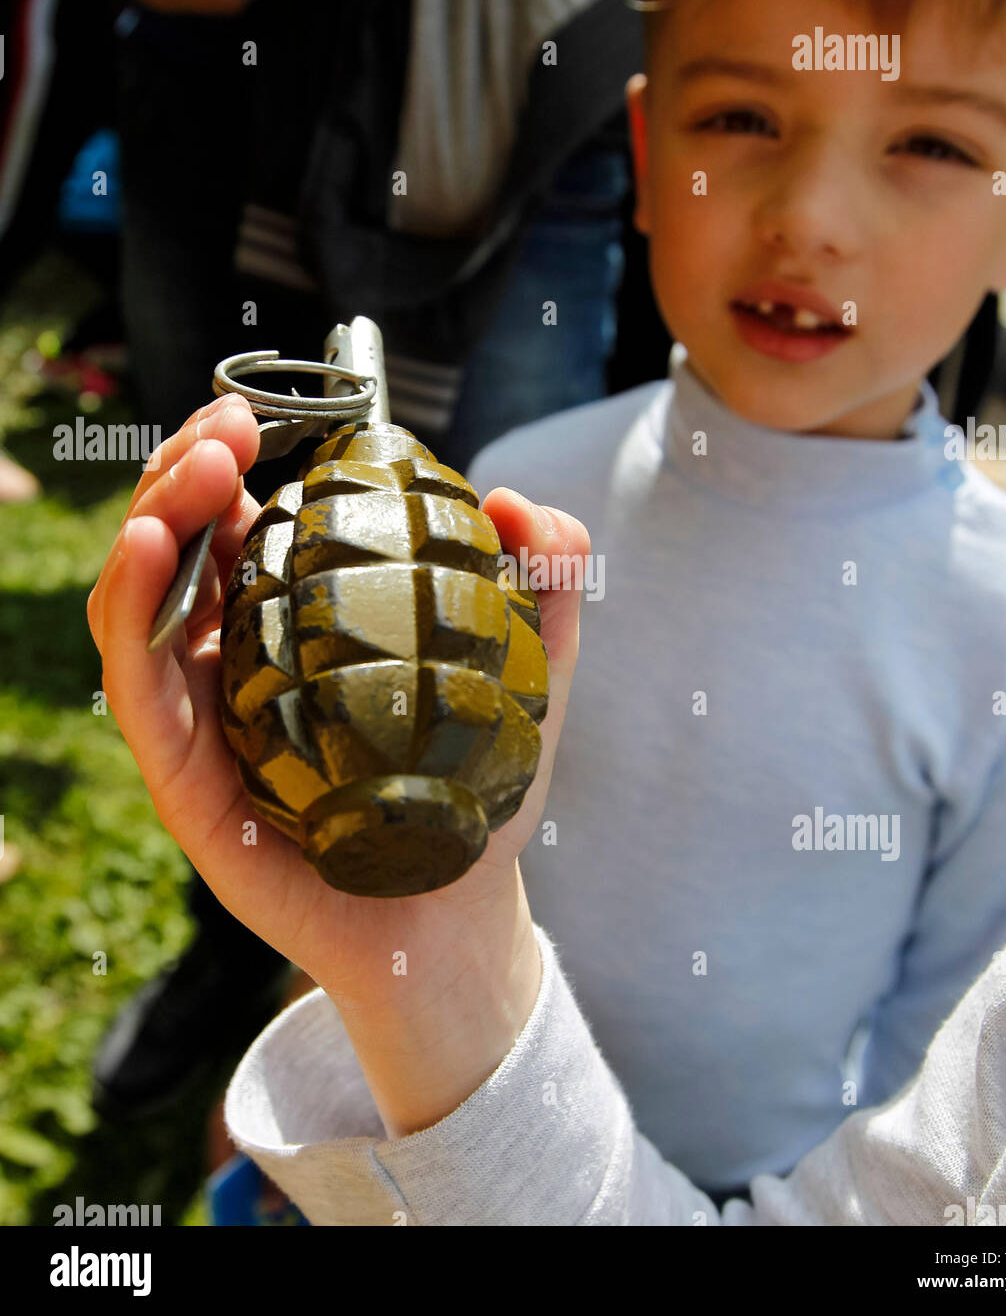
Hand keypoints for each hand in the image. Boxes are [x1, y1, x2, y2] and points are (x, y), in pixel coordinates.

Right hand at [86, 395, 588, 1011]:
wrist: (462, 918)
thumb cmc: (482, 791)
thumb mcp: (537, 670)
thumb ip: (548, 579)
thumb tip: (516, 498)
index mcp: (292, 627)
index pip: (238, 523)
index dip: (237, 457)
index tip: (269, 413)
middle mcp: (234, 663)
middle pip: (178, 547)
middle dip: (188, 467)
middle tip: (231, 426)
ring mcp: (204, 721)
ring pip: (140, 602)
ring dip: (152, 517)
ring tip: (200, 468)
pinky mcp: (188, 783)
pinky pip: (139, 687)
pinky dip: (132, 611)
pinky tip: (154, 548)